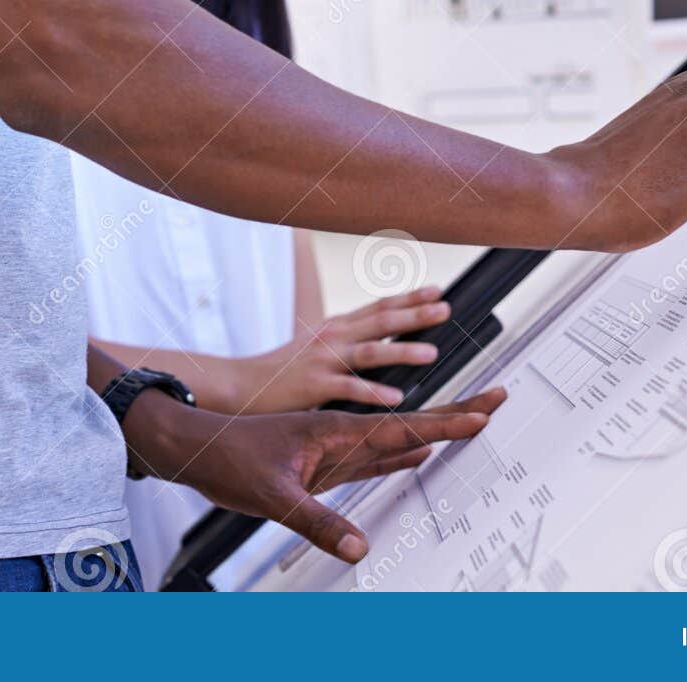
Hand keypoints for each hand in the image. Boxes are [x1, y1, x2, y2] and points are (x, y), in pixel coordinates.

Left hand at [125, 385, 505, 563]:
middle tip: (495, 400)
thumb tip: (361, 548)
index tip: (485, 408)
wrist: (197, 449)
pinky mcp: (324, 464)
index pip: (406, 426)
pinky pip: (374, 460)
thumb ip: (318, 521)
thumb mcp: (273, 496)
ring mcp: (336, 449)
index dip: (448, 419)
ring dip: (434, 432)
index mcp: (338, 431)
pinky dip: (402, 455)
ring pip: (397, 440)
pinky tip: (419, 455)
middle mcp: (343, 435)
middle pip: (412, 424)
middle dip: (455, 414)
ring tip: (469, 424)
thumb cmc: (230, 460)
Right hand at [226, 287, 450, 412]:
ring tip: (431, 353)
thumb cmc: (284, 373)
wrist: (242, 386)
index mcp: (337, 327)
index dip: (408, 297)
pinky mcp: (314, 385)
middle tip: (444, 309)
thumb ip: (348, 343)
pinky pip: (350, 389)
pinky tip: (397, 396)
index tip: (437, 290)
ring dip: (401, 350)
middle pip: (380, 321)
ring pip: (370, 351)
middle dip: (414, 314)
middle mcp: (333, 337)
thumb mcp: (318, 348)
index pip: (379, 306)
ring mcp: (324, 359)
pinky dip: (375, 391)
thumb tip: (381, 341)